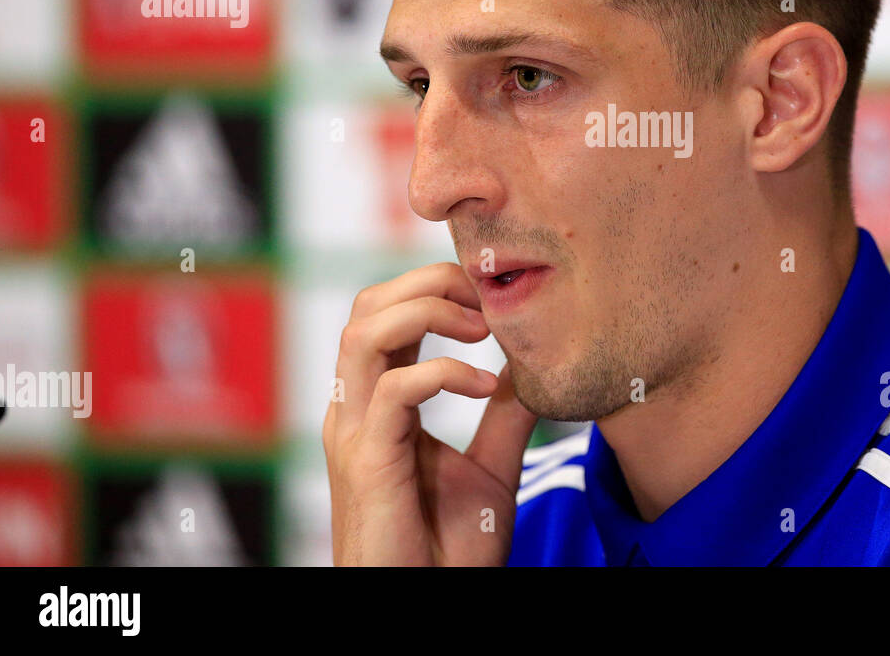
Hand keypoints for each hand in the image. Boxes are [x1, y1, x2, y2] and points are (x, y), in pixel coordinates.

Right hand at [323, 263, 538, 564]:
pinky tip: (486, 385)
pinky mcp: (368, 461)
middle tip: (487, 300)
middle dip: (428, 282)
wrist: (430, 607)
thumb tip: (534, 365)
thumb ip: (505, 416)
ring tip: (483, 329)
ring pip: (363, 332)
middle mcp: (356, 410)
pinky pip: (395, 390)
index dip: (433, 286)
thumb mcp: (490, 466)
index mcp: (377, 405)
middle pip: (366, 306)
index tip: (491, 296)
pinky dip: (444, 372)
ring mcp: (355, 432)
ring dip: (429, 312)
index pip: (384, 313)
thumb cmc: (448, 551)